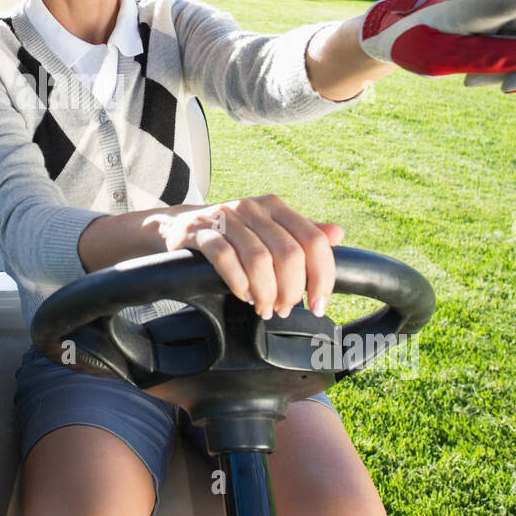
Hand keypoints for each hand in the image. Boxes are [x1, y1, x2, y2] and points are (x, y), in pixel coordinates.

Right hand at [147, 195, 344, 319]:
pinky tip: (243, 296)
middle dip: (291, 290)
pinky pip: (225, 258)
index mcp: (275, 206)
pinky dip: (239, 284)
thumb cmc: (229, 233)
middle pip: (288, 253)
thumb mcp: (267, 229)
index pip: (313, 240)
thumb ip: (301, 233)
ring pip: (258, 259)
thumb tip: (338, 234)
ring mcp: (225, 217)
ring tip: (265, 308)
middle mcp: (252, 207)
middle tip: (284, 309)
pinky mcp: (200, 231)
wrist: (178, 225)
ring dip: (266, 292)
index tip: (319, 303)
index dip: (322, 276)